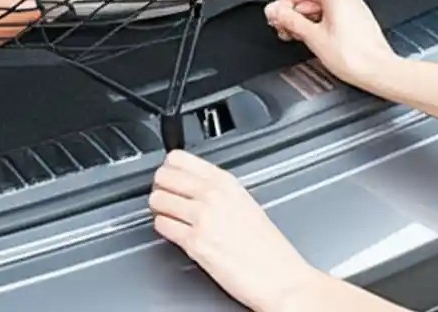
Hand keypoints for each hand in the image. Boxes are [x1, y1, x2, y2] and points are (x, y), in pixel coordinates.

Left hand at [149, 150, 317, 311]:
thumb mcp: (244, 202)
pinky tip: (178, 234)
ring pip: (157, 200)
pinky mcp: (195, 243)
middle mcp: (212, 195)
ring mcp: (202, 218)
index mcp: (226, 182)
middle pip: (162, 177)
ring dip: (160, 210)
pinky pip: (162, 226)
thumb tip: (189, 183)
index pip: (178, 159)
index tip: (171, 178)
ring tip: (172, 217)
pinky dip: (165, 229)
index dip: (169, 169)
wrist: (281, 278)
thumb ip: (216, 189)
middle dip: (161, 189)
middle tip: (167, 199)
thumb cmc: (268, 247)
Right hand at [263, 0, 397, 86]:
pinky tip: (311, 39)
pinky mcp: (356, 21)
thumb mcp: (312, 36)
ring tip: (295, 37)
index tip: (275, 16)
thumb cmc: (353, 55)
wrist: (378, 71)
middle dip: (292, 14)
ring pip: (319, 9)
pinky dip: (318, 26)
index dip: (283, 3)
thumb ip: (290, 20)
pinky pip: (331, 17)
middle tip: (282, 29)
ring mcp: (352, 9)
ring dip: (303, 22)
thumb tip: (275, 11)